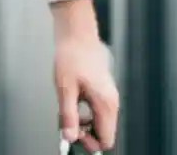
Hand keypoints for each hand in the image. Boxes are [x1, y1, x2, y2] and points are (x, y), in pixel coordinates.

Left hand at [55, 34, 119, 151]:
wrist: (77, 35)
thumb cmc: (72, 57)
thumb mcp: (65, 89)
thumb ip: (68, 115)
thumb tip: (69, 137)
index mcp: (106, 104)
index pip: (106, 140)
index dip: (89, 142)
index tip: (72, 134)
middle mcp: (111, 103)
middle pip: (103, 133)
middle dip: (84, 132)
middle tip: (66, 122)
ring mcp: (108, 96)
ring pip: (99, 122)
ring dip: (82, 122)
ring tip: (66, 110)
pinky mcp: (102, 91)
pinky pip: (96, 111)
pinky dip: (84, 111)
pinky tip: (71, 101)